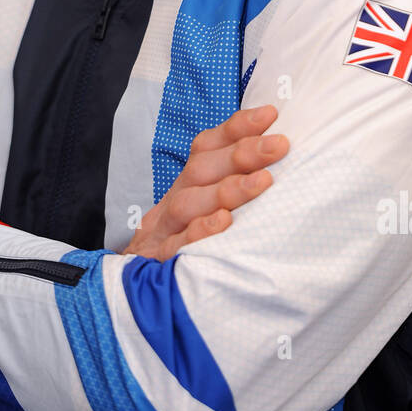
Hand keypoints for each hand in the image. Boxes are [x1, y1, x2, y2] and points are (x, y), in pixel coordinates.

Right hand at [122, 104, 288, 261]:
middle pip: (200, 171)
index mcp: (186, 187)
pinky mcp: (157, 265)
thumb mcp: (206, 214)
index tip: (270, 115)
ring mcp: (161, 234)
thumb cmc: (186, 247)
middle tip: (279, 145)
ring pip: (186, 204)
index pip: (207, 148)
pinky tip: (223, 222)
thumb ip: (233, 188)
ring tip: (263, 181)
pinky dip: (198, 232)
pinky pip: (175, 247)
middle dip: (242, 154)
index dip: (236, 129)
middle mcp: (173, 203)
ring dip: (226, 189)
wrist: (132, 295)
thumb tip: (276, 158)